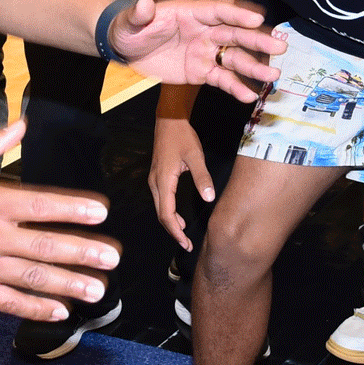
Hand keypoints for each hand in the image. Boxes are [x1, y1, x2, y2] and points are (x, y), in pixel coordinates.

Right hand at [0, 121, 120, 320]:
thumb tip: (22, 123)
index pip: (39, 205)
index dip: (72, 209)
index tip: (101, 212)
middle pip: (44, 246)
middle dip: (82, 252)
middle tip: (112, 258)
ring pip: (33, 278)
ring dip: (69, 284)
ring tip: (97, 289)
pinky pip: (10, 303)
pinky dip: (37, 308)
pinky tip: (62, 310)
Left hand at [106, 0, 283, 103]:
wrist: (127, 49)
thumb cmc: (130, 29)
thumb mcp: (131, 21)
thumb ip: (139, 13)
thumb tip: (144, 2)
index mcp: (191, 13)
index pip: (219, 11)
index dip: (238, 14)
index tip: (258, 17)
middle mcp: (204, 30)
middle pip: (235, 34)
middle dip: (257, 41)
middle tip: (279, 46)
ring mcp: (205, 51)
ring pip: (234, 59)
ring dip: (254, 67)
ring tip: (273, 77)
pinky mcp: (202, 71)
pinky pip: (222, 79)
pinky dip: (236, 88)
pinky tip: (249, 96)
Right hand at [149, 115, 213, 250]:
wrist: (169, 119)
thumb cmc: (182, 136)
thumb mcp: (195, 156)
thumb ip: (202, 177)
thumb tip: (209, 198)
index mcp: (163, 180)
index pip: (166, 214)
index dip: (175, 231)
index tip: (185, 243)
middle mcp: (155, 183)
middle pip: (161, 214)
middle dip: (173, 231)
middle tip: (186, 245)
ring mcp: (154, 180)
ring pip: (160, 208)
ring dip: (170, 223)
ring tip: (183, 235)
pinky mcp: (157, 177)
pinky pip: (161, 200)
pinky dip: (169, 212)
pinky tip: (178, 217)